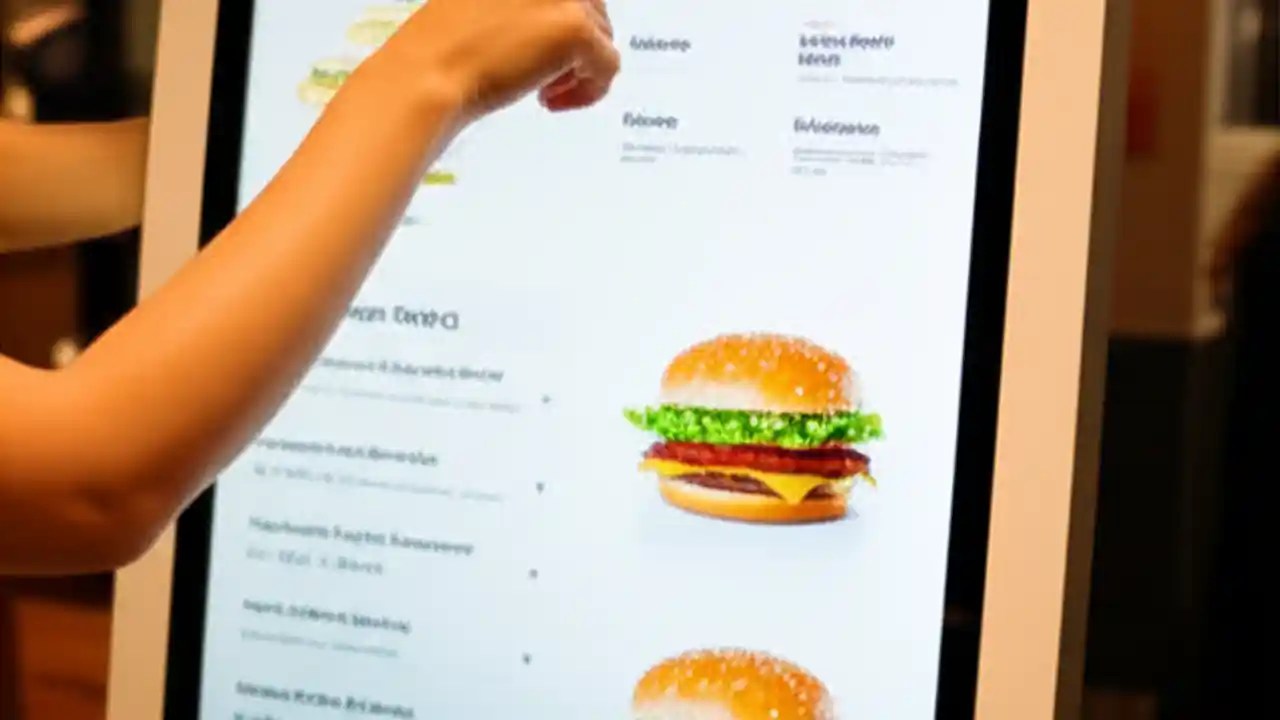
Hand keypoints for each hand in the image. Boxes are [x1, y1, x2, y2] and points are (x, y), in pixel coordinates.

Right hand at [386, 0, 619, 121]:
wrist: (428, 73)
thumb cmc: (444, 46)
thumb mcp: (488, 6)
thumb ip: (525, 6)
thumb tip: (554, 24)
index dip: (562, 19)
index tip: (545, 47)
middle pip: (593, 8)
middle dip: (575, 45)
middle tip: (546, 76)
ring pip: (603, 36)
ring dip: (577, 68)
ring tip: (542, 90)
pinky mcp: (574, 29)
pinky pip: (608, 65)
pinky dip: (588, 91)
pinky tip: (551, 101)